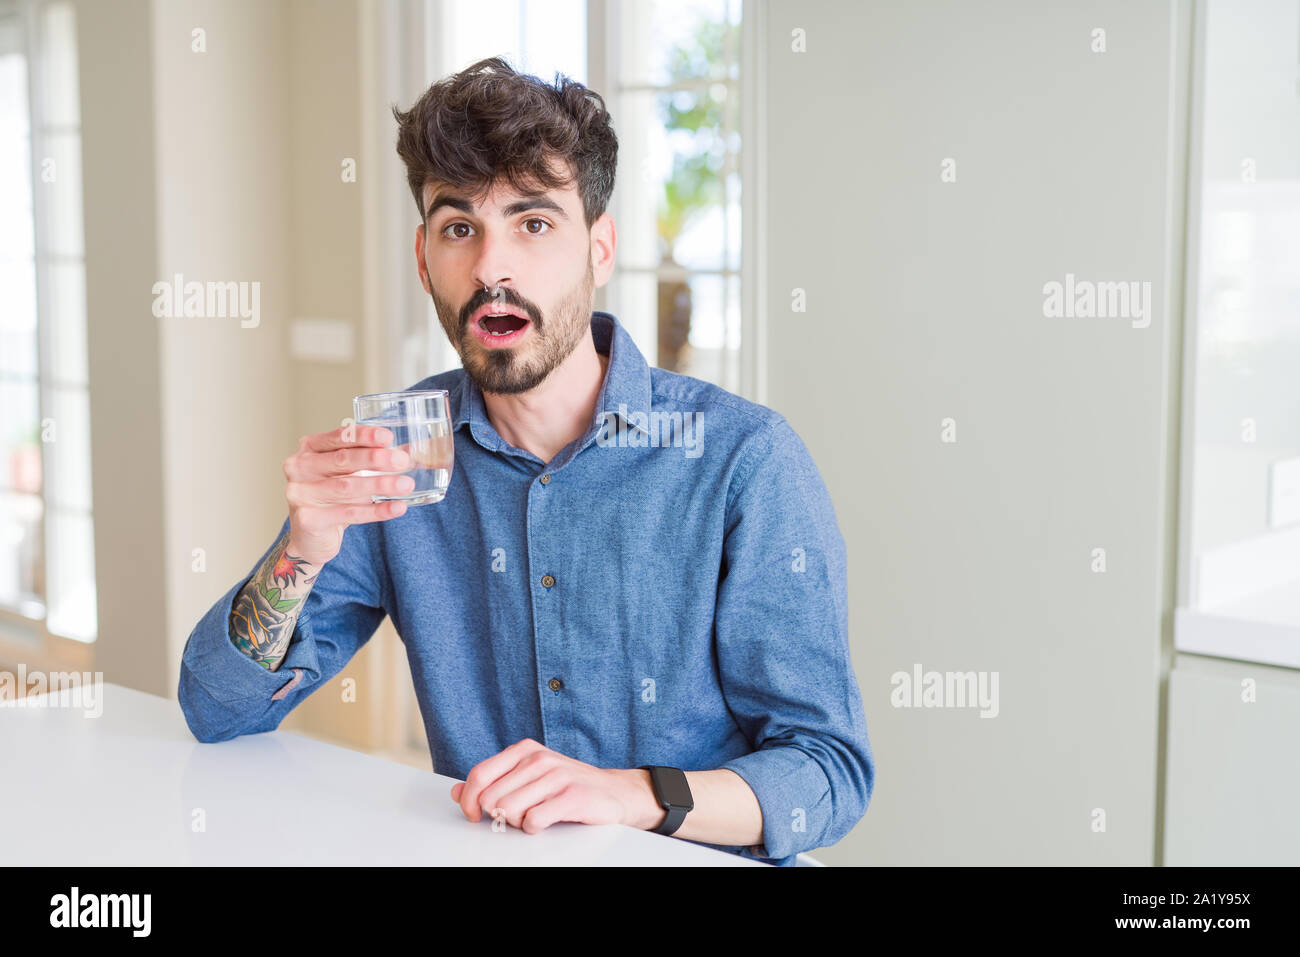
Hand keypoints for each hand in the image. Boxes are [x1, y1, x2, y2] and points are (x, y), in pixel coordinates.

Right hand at [281, 425, 414, 566]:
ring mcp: (300, 494)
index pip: (338, 437)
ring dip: (381, 485)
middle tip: (402, 460)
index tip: (388, 437)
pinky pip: (349, 513)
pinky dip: (377, 511)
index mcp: (309, 449)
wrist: (310, 535)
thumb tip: (407, 453)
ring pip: (347, 487)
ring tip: (406, 484)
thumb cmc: (331, 497)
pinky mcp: (308, 519)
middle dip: (375, 459)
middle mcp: (300, 468)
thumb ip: (368, 460)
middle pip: (342, 460)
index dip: (364, 436)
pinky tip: (397, 507)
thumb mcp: (346, 473)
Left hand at [450, 739, 661, 833]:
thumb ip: (492, 782)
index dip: (468, 800)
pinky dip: (533, 828)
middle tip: (516, 815)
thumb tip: (456, 791)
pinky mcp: (571, 796)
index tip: (473, 815)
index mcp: (524, 750)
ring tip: (533, 817)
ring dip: (516, 823)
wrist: (614, 792)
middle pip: (491, 798)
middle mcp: (539, 759)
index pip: (479, 775)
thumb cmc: (567, 786)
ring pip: (508, 810)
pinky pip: (533, 821)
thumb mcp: (527, 778)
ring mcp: (556, 776)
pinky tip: (545, 822)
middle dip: (498, 815)